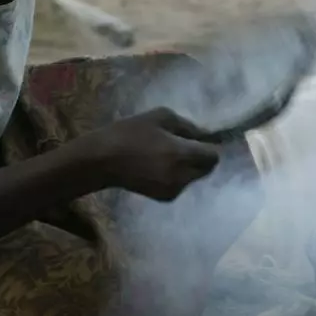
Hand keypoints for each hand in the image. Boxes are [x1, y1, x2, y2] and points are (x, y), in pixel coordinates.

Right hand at [80, 108, 220, 201]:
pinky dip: (177, 176)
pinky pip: (181, 185)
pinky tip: (159, 167)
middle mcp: (182, 176)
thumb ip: (188, 126)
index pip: (214, 156)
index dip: (210, 146)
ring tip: (167, 156)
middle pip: (206, 169)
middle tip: (184, 146)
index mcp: (182, 155)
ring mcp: (174, 190)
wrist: (102, 161)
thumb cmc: (129, 133)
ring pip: (194, 177)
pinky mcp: (165, 198)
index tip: (201, 140)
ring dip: (188, 167)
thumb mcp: (160, 116)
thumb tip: (205, 135)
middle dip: (201, 158)